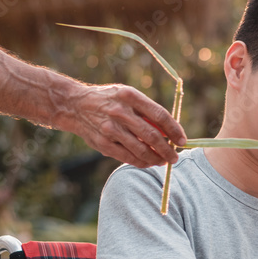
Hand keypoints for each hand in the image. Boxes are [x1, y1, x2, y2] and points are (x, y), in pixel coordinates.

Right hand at [65, 84, 186, 166]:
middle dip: (168, 149)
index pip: (160, 115)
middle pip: (152, 136)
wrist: (75, 106)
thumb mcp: (127, 95)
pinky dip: (141, 162)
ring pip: (141, 150)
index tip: (182, 140)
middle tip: (175, 157)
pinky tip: (149, 162)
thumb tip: (171, 131)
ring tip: (164, 161)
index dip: (174, 130)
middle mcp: (120, 112)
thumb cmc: (109, 100)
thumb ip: (147, 110)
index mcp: (130, 96)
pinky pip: (128, 157)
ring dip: (157, 158)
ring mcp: (110, 129)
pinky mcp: (103, 143)